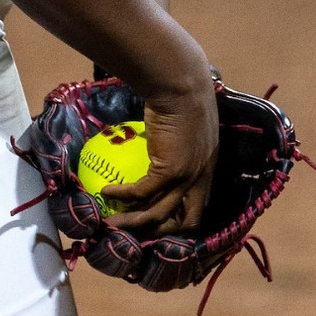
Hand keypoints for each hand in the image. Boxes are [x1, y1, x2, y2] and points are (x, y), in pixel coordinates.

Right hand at [100, 79, 218, 236]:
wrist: (182, 83)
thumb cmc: (184, 91)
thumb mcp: (189, 119)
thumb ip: (178, 137)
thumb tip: (157, 137)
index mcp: (208, 164)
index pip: (200, 202)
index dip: (184, 217)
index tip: (162, 219)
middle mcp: (202, 176)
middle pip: (188, 221)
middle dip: (165, 232)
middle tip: (140, 232)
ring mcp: (187, 176)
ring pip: (159, 214)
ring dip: (134, 223)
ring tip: (113, 224)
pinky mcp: (169, 171)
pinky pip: (140, 192)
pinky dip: (122, 195)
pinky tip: (106, 192)